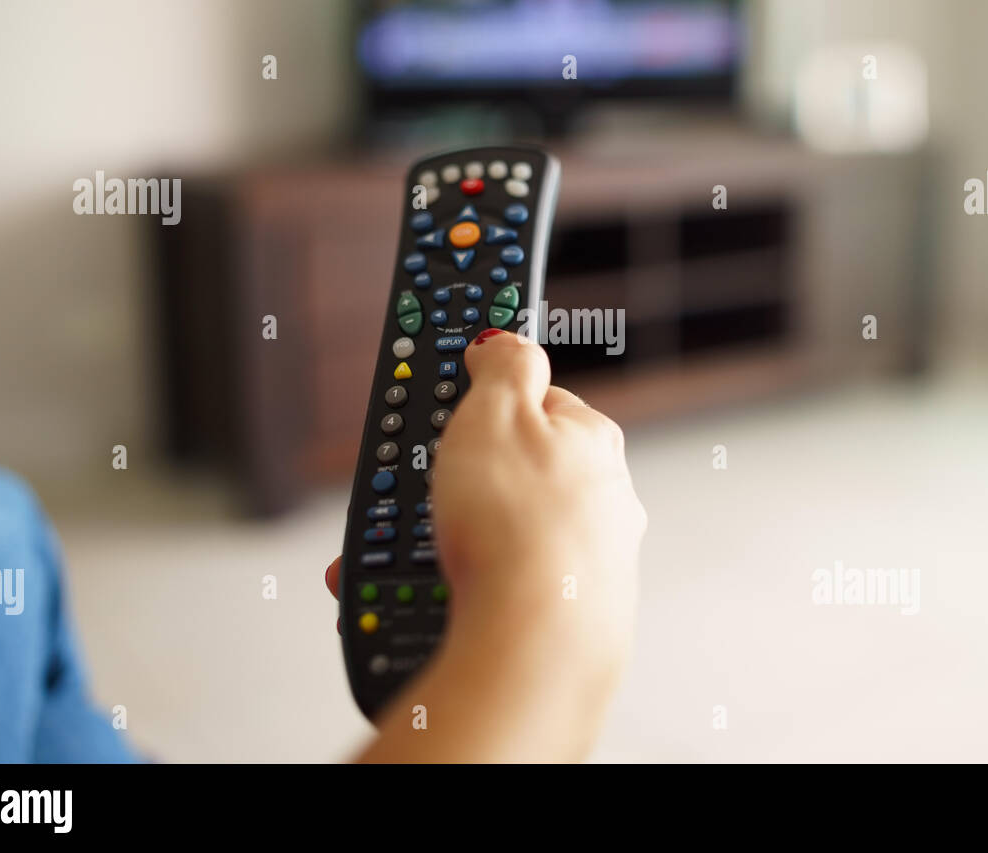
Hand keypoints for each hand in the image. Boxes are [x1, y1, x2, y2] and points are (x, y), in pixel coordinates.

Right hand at [325, 328, 646, 759]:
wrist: (536, 647)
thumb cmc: (519, 527)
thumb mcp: (496, 411)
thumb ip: (504, 365)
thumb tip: (507, 341)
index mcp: (592, 441)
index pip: (532, 401)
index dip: (479, 400)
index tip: (444, 398)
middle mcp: (602, 500)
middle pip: (508, 474)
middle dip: (445, 484)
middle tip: (402, 493)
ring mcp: (588, 562)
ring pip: (494, 539)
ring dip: (435, 544)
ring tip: (385, 561)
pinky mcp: (567, 618)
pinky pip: (495, 593)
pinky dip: (453, 592)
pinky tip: (421, 601)